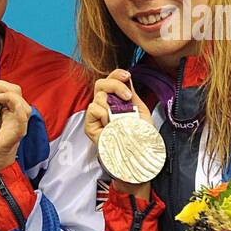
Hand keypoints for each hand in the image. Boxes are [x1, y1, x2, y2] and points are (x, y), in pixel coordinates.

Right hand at [85, 69, 152, 199]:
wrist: (138, 157)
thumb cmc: (140, 137)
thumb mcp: (140, 111)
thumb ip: (132, 95)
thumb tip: (127, 78)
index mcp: (117, 101)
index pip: (111, 80)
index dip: (117, 74)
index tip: (127, 75)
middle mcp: (105, 106)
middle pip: (101, 84)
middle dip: (114, 84)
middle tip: (126, 95)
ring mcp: (96, 116)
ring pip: (98, 96)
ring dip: (112, 103)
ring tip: (122, 117)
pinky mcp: (90, 126)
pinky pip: (93, 109)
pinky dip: (103, 113)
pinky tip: (110, 123)